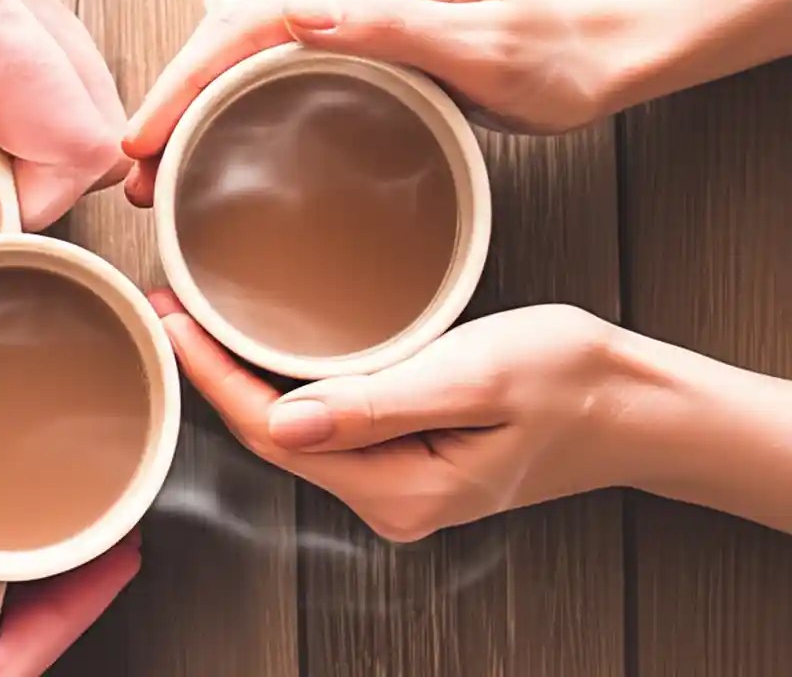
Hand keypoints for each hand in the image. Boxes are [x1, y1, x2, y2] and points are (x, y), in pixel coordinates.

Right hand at [122, 0, 619, 205]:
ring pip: (242, 65)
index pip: (245, 26)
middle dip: (170, 105)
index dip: (184, 81)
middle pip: (227, 45)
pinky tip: (217, 151)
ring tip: (159, 173)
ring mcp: (348, 30)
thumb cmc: (550, 52)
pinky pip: (273, 83)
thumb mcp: (481, 42)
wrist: (594, 53)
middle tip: (136, 173)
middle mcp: (344, 1)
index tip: (145, 136)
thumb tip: (299, 12)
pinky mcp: (357, 60)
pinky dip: (231, 117)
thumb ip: (393, 23)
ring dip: (191, 115)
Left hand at [149, 292, 629, 541]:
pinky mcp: (408, 460)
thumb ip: (378, 405)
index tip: (172, 320)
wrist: (634, 402)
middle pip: (272, 437)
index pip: (272, 433)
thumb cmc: (569, 380)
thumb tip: (284, 422)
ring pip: (296, 431)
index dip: (212, 377)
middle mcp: (387, 499)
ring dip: (247, 379)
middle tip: (174, 308)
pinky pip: (329, 425)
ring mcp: (397, 484)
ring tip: (203, 321)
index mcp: (396, 489)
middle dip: (215, 375)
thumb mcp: (474, 379)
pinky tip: (269, 350)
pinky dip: (290, 385)